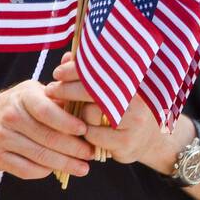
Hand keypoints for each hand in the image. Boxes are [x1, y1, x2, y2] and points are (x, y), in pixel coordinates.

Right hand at [0, 79, 92, 179]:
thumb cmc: (19, 105)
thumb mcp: (35, 93)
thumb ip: (59, 99)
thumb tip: (91, 109)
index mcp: (23, 96)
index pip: (47, 111)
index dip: (68, 122)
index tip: (85, 131)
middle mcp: (9, 116)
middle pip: (48, 138)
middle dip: (74, 148)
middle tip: (91, 154)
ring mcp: (1, 138)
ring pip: (40, 156)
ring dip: (65, 164)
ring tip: (83, 168)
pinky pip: (27, 170)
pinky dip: (46, 172)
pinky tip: (58, 170)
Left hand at [47, 53, 186, 172]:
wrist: (149, 141)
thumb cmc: (123, 110)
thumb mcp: (111, 89)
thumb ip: (91, 73)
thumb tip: (67, 58)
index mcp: (135, 82)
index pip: (101, 69)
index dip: (76, 69)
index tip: (58, 72)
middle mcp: (138, 100)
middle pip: (93, 90)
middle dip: (67, 89)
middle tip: (51, 90)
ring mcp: (134, 122)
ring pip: (91, 113)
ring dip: (78, 114)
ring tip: (77, 114)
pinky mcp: (126, 142)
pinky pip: (92, 134)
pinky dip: (85, 132)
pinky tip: (87, 132)